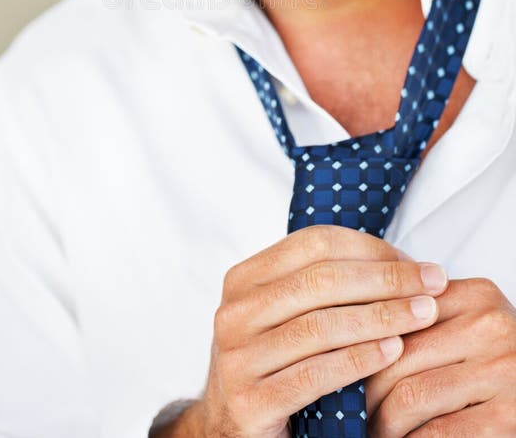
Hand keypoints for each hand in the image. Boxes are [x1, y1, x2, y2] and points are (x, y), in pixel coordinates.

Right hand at [193, 225, 446, 437]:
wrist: (232, 431)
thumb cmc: (276, 366)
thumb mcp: (287, 315)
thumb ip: (324, 287)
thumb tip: (400, 262)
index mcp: (243, 279)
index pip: (312, 244)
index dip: (369, 248)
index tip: (414, 262)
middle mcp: (234, 312)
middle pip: (319, 281)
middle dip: (385, 279)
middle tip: (431, 285)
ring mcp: (236, 358)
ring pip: (319, 326)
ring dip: (380, 317)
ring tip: (422, 316)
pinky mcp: (250, 402)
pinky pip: (314, 376)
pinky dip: (358, 360)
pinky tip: (392, 352)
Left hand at [366, 277, 515, 435]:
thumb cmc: (499, 365)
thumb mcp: (469, 328)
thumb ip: (425, 320)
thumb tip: (357, 335)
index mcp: (475, 295)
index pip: (396, 314)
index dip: (364, 347)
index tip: (352, 370)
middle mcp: (490, 325)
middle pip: (396, 356)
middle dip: (369, 393)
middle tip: (362, 412)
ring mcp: (503, 370)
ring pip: (409, 397)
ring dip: (384, 424)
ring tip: (378, 432)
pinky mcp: (509, 418)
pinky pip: (437, 434)